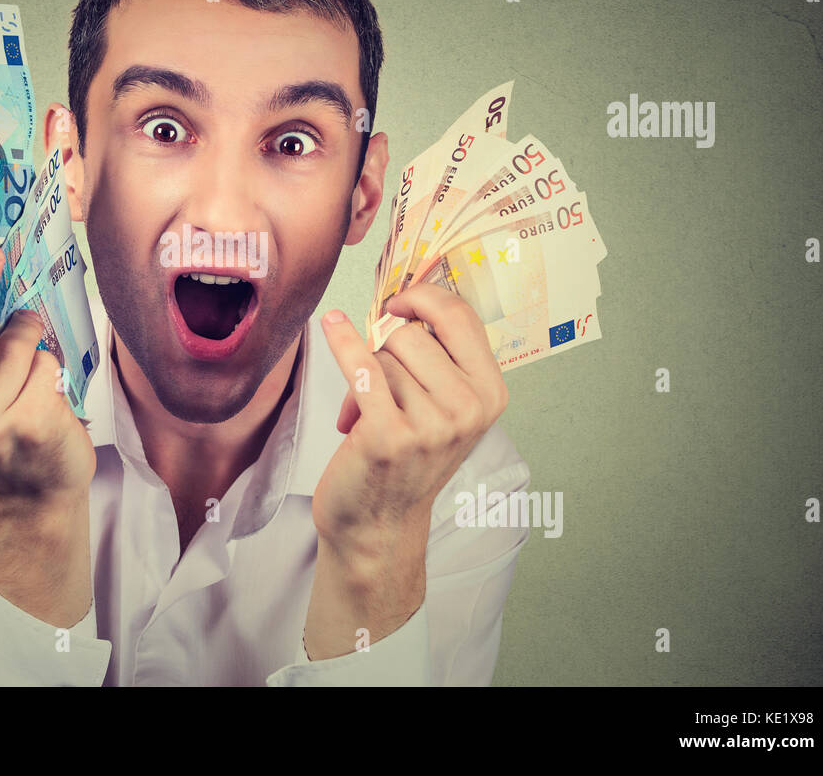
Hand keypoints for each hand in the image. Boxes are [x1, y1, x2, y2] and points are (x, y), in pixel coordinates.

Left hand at [314, 282, 508, 558]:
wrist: (378, 526)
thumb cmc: (406, 458)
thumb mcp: (445, 408)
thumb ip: (441, 357)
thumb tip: (408, 298)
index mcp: (490, 394)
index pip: (460, 318)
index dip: (425, 297)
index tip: (399, 301)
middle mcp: (468, 409)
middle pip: (411, 337)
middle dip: (385, 355)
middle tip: (380, 393)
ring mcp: (430, 425)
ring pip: (382, 358)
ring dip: (363, 380)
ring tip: (366, 416)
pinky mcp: (388, 435)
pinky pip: (361, 369)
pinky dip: (343, 343)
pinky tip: (331, 325)